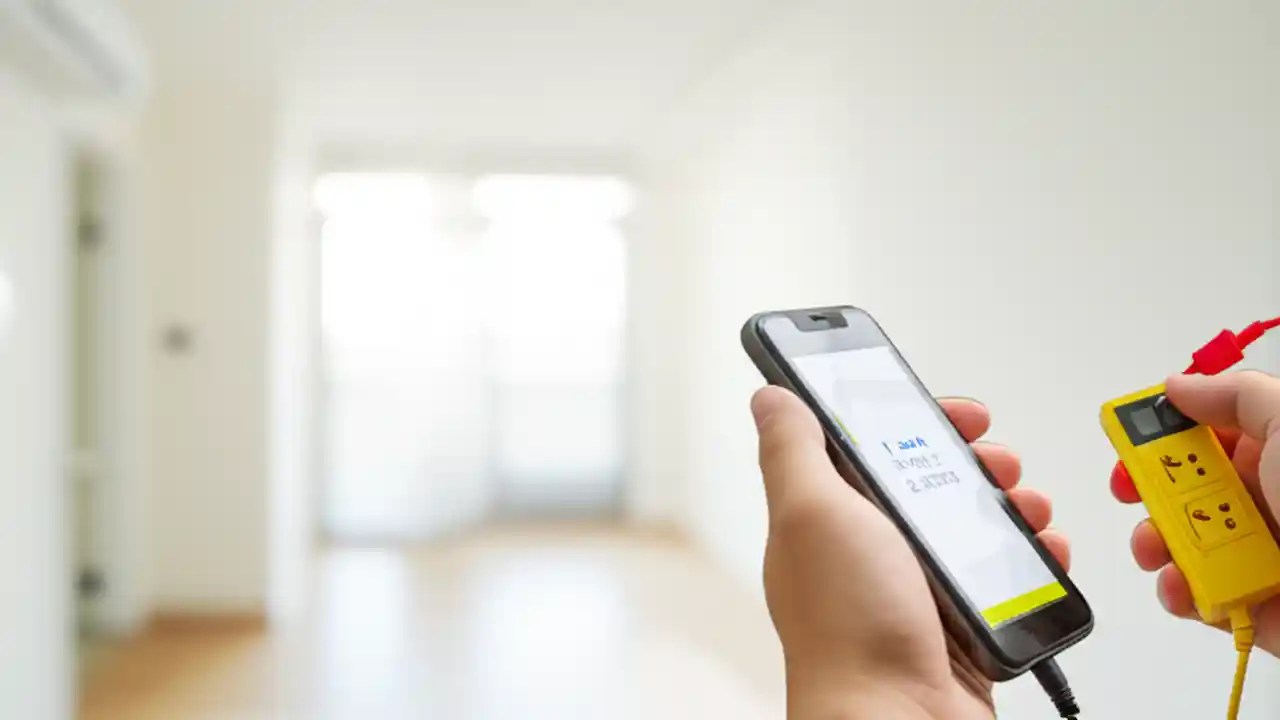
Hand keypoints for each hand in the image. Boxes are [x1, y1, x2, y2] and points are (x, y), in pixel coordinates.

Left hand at [751, 386, 1069, 719]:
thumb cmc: (847, 625)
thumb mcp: (811, 513)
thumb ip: (794, 449)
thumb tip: (772, 397)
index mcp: (827, 516)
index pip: (869, 445)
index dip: (913, 419)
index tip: (957, 413)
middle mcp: (868, 550)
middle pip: (929, 481)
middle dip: (975, 462)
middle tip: (1000, 465)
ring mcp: (913, 589)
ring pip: (971, 527)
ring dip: (1011, 507)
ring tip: (1031, 509)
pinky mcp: (956, 625)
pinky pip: (1002, 579)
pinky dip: (1032, 561)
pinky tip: (1046, 552)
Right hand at [1113, 371, 1279, 654]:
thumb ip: (1237, 396)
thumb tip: (1178, 387)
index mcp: (1279, 453)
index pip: (1211, 431)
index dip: (1166, 431)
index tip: (1133, 438)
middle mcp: (1270, 499)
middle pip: (1188, 484)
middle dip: (1149, 485)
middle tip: (1129, 490)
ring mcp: (1259, 554)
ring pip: (1183, 539)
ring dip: (1154, 539)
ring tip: (1152, 545)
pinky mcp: (1251, 605)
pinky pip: (1198, 595)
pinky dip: (1178, 590)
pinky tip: (1179, 584)